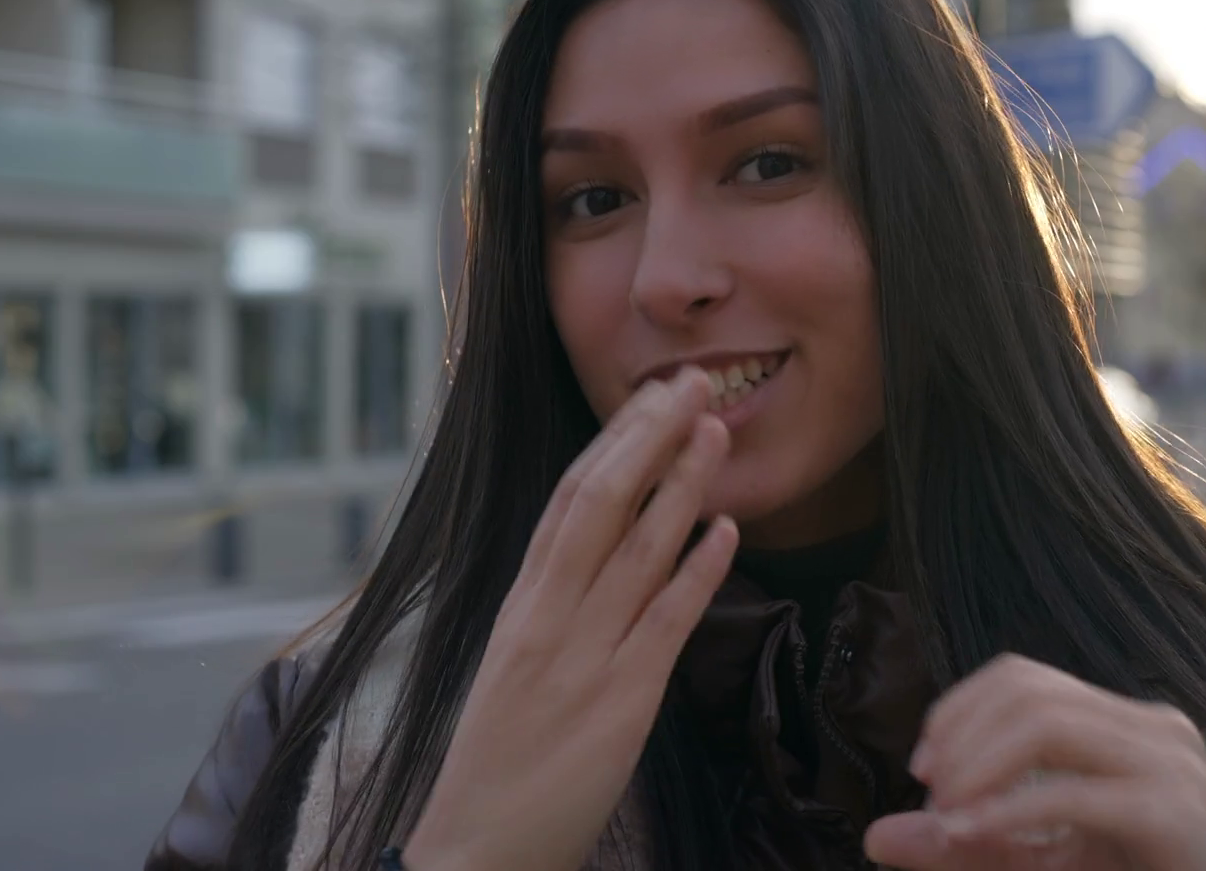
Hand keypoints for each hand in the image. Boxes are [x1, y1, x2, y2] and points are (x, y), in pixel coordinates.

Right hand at [403, 368, 737, 870]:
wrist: (478, 846)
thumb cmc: (502, 759)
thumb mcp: (517, 665)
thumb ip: (559, 608)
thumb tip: (611, 552)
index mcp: (520, 606)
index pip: (567, 501)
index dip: (614, 442)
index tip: (651, 395)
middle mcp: (547, 619)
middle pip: (599, 505)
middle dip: (648, 437)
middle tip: (694, 382)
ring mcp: (582, 658)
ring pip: (636, 551)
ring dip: (681, 486)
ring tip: (717, 432)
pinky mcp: (620, 703)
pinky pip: (664, 624)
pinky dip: (697, 573)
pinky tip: (727, 532)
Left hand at [864, 655, 1205, 870]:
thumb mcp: (1044, 864)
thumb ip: (967, 846)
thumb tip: (877, 837)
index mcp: (1124, 726)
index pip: (1022, 677)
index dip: (958, 711)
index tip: (924, 772)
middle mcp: (1151, 728)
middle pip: (1026, 688)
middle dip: (960, 735)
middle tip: (930, 798)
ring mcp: (1169, 763)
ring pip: (1046, 721)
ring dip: (977, 768)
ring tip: (948, 819)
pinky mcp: (1173, 811)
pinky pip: (1072, 792)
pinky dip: (1008, 813)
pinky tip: (972, 836)